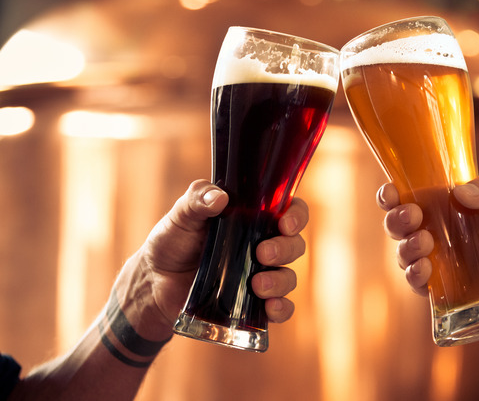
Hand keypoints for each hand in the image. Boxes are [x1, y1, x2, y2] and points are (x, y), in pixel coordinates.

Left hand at [137, 180, 307, 333]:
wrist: (154, 284)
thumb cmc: (172, 242)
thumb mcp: (180, 216)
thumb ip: (196, 199)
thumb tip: (220, 197)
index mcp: (254, 219)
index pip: (291, 211)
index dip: (297, 216)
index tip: (285, 223)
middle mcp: (264, 246)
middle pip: (295, 245)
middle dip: (285, 249)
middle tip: (263, 253)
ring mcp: (260, 276)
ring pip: (289, 277)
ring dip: (280, 281)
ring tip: (258, 285)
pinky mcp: (253, 304)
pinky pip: (281, 309)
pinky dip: (281, 309)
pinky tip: (270, 308)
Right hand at [377, 175, 478, 311]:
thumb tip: (460, 190)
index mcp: (446, 205)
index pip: (408, 196)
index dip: (391, 194)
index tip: (392, 192)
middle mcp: (437, 231)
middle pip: (399, 226)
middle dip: (396, 221)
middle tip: (413, 217)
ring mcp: (441, 261)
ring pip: (405, 254)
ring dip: (405, 249)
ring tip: (424, 245)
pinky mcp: (449, 288)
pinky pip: (420, 285)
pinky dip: (415, 278)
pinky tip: (423, 272)